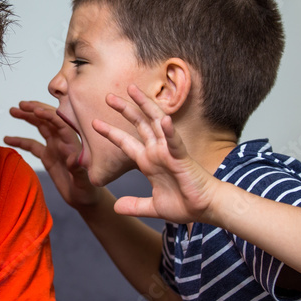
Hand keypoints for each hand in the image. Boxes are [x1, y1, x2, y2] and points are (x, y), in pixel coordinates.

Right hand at [5, 101, 100, 208]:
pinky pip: (32, 145)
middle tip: (20, 105)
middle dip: (35, 110)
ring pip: (39, 127)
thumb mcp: (83, 181)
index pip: (60, 123)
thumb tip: (72, 159)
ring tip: (13, 111)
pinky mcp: (47, 156)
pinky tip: (7, 139)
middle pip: (48, 120)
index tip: (36, 110)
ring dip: (27, 118)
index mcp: (72, 143)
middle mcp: (63, 141)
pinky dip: (20, 140)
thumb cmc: (87, 190)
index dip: (49, 115)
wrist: (84, 198)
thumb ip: (78, 169)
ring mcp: (54, 147)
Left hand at [92, 85, 216, 223]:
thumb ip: (135, 205)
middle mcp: (157, 152)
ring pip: (156, 123)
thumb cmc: (185, 205)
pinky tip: (166, 120)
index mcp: (148, 162)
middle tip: (108, 96)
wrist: (205, 210)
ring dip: (145, 106)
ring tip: (132, 90)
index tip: (94, 123)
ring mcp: (169, 152)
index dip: (111, 133)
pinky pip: (175, 143)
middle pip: (139, 124)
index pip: (126, 142)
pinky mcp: (182, 158)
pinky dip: (170, 131)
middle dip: (124, 109)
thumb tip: (116, 208)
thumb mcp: (153, 207)